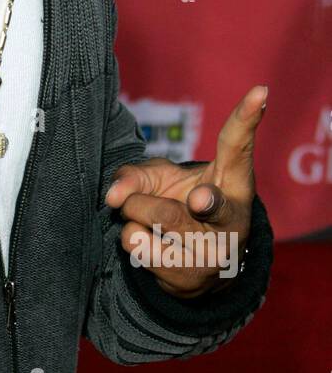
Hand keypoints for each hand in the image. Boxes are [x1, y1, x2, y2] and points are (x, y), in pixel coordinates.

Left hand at [103, 84, 267, 298]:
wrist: (194, 265)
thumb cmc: (179, 205)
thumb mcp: (163, 179)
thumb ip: (136, 174)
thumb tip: (112, 195)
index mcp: (235, 184)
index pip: (238, 144)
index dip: (246, 117)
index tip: (259, 92)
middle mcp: (232, 219)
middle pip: (178, 199)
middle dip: (148, 199)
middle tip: (153, 204)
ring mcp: (213, 253)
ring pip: (149, 219)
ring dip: (136, 216)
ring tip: (154, 222)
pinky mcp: (191, 280)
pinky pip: (137, 246)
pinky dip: (132, 239)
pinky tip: (154, 246)